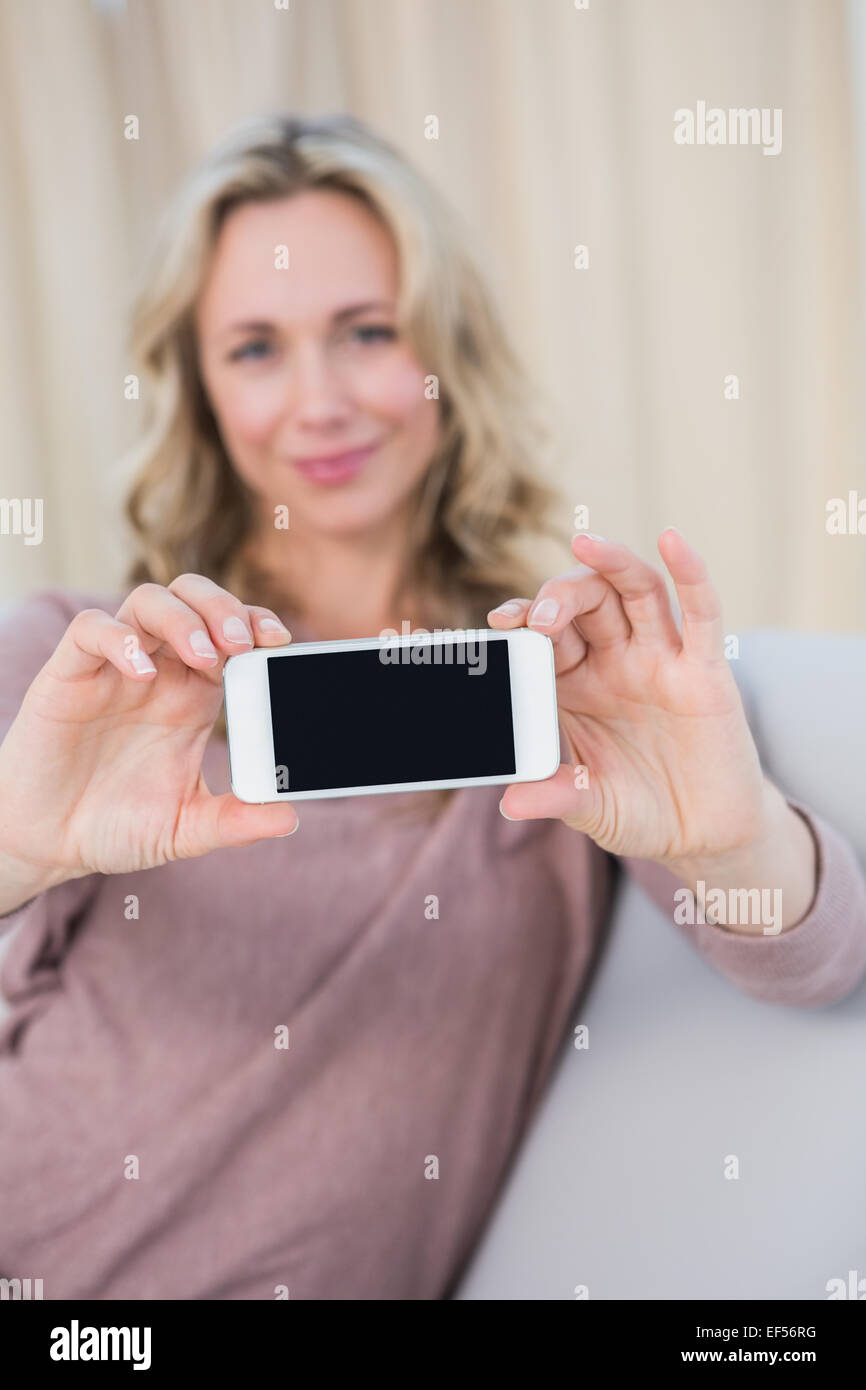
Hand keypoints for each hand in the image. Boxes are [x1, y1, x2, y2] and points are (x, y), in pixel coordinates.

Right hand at [0, 575, 298, 892]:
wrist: (49, 844)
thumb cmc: (117, 827)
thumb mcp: (185, 829)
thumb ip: (235, 822)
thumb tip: (290, 818)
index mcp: (194, 694)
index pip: (231, 632)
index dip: (257, 623)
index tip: (280, 642)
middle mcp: (158, 671)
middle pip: (194, 599)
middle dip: (224, 608)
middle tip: (244, 643)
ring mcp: (114, 668)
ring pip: (148, 602)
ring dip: (183, 618)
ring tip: (205, 656)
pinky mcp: (69, 675)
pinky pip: (90, 630)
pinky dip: (119, 639)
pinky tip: (142, 673)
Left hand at [488, 528, 773, 869]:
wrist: (705, 835)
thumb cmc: (641, 813)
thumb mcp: (593, 808)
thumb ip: (557, 797)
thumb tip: (510, 803)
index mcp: (576, 685)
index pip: (545, 636)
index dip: (523, 620)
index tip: (498, 622)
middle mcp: (616, 661)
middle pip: (586, 602)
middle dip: (559, 597)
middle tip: (540, 618)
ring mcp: (661, 660)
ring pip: (636, 591)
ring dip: (612, 564)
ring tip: (586, 544)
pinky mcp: (706, 671)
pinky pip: (701, 612)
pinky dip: (690, 572)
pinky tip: (672, 541)